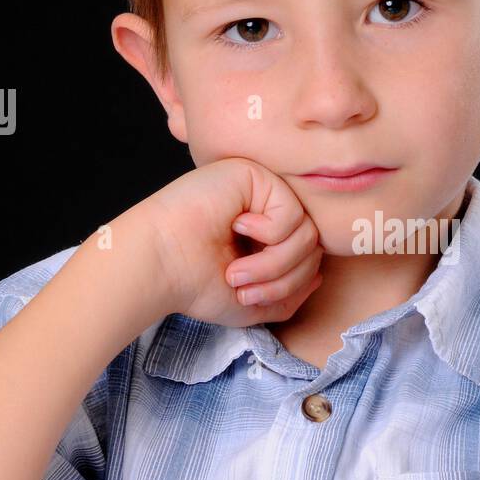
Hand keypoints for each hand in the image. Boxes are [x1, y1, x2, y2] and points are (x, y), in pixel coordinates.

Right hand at [134, 156, 323, 327]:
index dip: (290, 285)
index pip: (307, 258)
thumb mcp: (254, 303)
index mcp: (263, 236)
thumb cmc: (195, 284)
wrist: (159, 265)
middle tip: (242, 288)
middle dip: (283, 278)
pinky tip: (236, 227)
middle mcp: (265, 210)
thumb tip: (320, 275)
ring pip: (306, 234)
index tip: (249, 299)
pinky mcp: (256, 176)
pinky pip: (291, 213)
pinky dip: (268, 234)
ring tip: (236, 271)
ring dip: (273, 262)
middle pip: (312, 247)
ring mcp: (261, 191)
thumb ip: (289, 294)